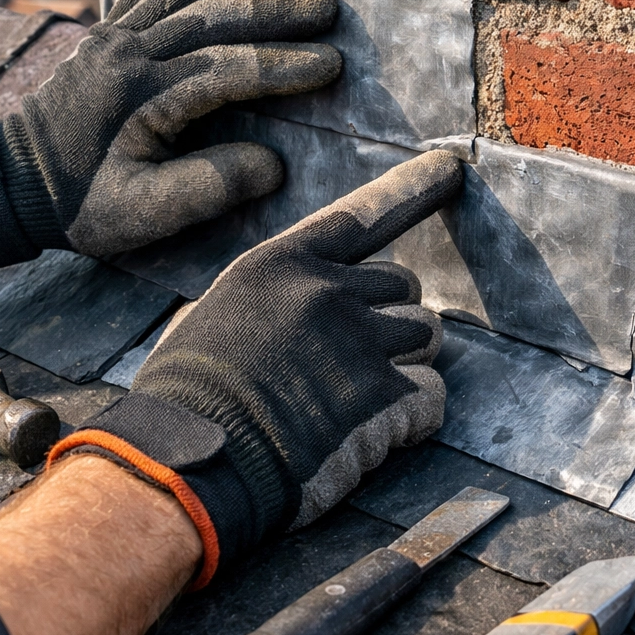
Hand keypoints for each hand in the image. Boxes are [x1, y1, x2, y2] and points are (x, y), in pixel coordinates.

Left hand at [0, 0, 339, 270]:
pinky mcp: (101, 36)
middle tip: (329, 8)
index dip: (284, 67)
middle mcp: (129, 54)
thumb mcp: (143, 215)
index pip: (229, 70)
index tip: (332, 65)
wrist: (10, 182)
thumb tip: (273, 165)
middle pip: (214, 18)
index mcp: (143, 96)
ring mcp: (112, 38)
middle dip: (276, 12)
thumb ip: (208, 189)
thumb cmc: (80, 206)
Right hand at [47, 151, 462, 585]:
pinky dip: (413, 415)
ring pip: (426, 334)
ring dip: (405, 362)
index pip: (360, 216)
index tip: (449, 170)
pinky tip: (374, 433)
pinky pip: (431, 393)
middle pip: (403, 284)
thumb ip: (263, 297)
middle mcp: (328, 291)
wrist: (189, 464)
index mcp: (283, 265)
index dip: (409, 190)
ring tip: (363, 396)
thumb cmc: (186, 398)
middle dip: (391, 314)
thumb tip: (285, 303)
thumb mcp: (209, 318)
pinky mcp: (383, 398)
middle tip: (361, 354)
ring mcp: (360, 342)